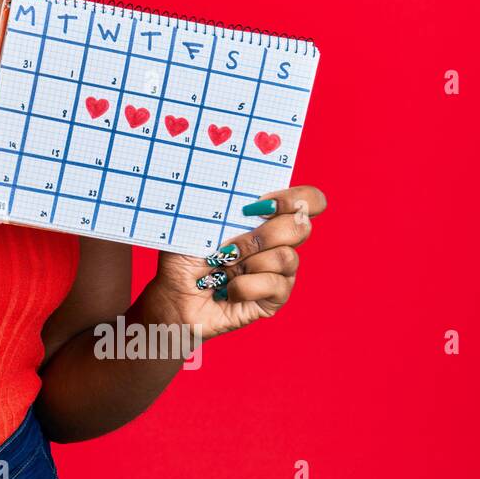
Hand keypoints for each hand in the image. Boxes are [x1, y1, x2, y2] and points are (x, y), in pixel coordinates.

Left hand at [145, 185, 326, 339]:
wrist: (171, 294)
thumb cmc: (184, 255)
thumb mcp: (197, 221)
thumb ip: (221, 200)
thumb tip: (231, 179)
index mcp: (265, 217)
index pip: (308, 201)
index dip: (295, 199)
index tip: (260, 204)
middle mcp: (279, 243)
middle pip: (301, 227)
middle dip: (262, 235)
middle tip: (229, 247)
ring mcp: (280, 272)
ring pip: (286, 257)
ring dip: (247, 262)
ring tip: (222, 269)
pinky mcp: (275, 299)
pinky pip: (275, 285)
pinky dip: (244, 286)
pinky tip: (227, 290)